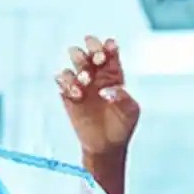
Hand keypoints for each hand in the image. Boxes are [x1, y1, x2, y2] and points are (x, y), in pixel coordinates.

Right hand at [56, 35, 140, 155]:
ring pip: (74, 63)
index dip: (108, 47)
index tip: (108, 48)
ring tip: (85, 78)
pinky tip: (77, 93)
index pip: (109, 53)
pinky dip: (67, 82)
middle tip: (96, 58)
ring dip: (78, 64)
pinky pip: (62, 81)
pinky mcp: (69, 96)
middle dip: (91, 49)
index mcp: (114, 74)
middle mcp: (97, 75)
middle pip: (90, 52)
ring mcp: (82, 84)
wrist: (106, 146)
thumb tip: (107, 90)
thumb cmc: (122, 126)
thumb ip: (123, 98)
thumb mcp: (131, 112)